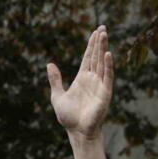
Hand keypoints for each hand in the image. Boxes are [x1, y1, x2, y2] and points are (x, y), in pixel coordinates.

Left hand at [47, 26, 113, 140]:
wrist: (77, 132)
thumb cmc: (68, 117)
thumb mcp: (57, 95)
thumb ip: (55, 80)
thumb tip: (49, 64)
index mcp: (82, 78)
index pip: (88, 57)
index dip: (91, 45)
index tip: (95, 31)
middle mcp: (93, 79)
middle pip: (96, 56)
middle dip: (99, 42)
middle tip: (102, 26)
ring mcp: (100, 85)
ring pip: (103, 63)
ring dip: (103, 49)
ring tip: (104, 34)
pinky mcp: (105, 93)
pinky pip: (108, 77)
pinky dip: (108, 65)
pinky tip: (107, 54)